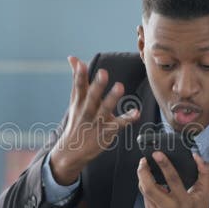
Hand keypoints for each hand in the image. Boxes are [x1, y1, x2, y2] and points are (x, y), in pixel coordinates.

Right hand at [50, 56, 139, 184]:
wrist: (72, 150)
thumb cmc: (78, 119)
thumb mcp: (76, 99)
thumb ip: (77, 78)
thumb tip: (72, 57)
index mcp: (79, 102)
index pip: (78, 87)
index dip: (79, 75)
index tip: (80, 63)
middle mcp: (87, 111)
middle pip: (91, 97)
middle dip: (97, 86)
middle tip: (103, 72)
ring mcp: (96, 122)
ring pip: (104, 110)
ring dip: (111, 99)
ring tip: (119, 87)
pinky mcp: (106, 133)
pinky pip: (118, 125)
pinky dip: (127, 119)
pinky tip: (136, 112)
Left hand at [137, 151, 208, 207]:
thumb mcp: (206, 192)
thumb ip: (205, 172)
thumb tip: (197, 157)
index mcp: (184, 201)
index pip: (172, 180)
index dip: (164, 165)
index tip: (157, 155)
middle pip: (149, 188)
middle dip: (143, 172)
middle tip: (143, 161)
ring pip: (144, 191)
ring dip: (142, 177)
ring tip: (144, 168)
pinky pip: (145, 197)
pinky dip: (146, 187)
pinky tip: (149, 182)